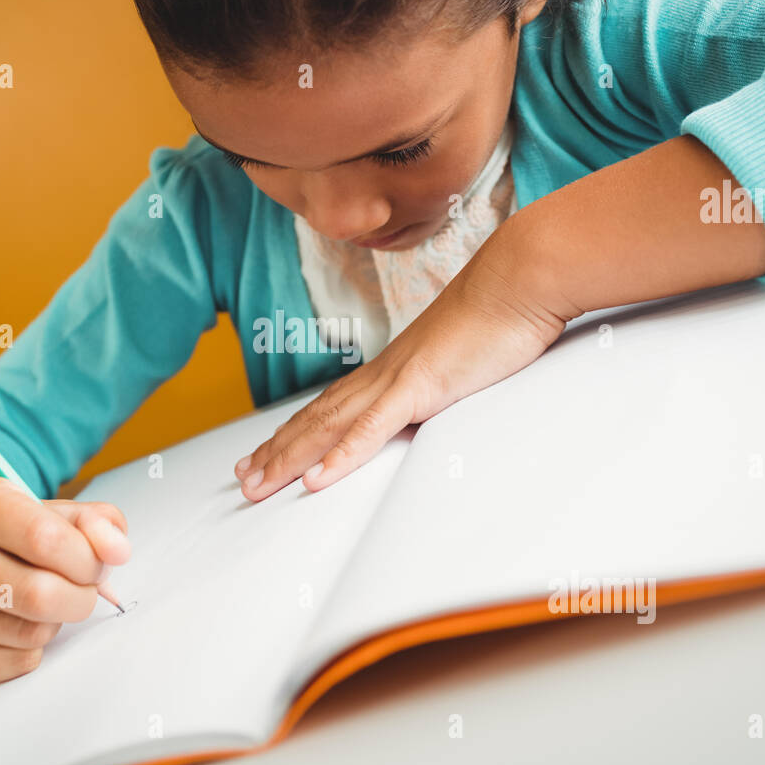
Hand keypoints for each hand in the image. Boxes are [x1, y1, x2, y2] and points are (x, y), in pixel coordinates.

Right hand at [0, 477, 130, 685]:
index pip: (46, 539)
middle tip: (79, 589)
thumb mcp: (49, 509)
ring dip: (54, 623)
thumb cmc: (6, 530)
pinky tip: (18, 626)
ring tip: (40, 602)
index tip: (95, 565)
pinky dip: (31, 652)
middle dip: (79, 597)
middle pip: (39, 595)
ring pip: (28, 635)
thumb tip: (117, 552)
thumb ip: (95, 524)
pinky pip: (11, 665)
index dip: (88, 560)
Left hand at [233, 220, 576, 500]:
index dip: (295, 433)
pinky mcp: (420, 387)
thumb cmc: (502, 314)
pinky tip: (316, 480)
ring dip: (289, 458)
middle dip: (276, 453)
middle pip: (315, 419)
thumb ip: (447, 380)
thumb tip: (444, 393)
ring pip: (328, 426)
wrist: (520, 278)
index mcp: (392, 369)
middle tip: (244, 481)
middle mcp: (383, 373)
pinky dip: (341, 456)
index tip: (267, 455)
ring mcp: (397, 379)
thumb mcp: (467, 359)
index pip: (331, 407)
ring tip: (257, 485)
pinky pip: (372, 429)